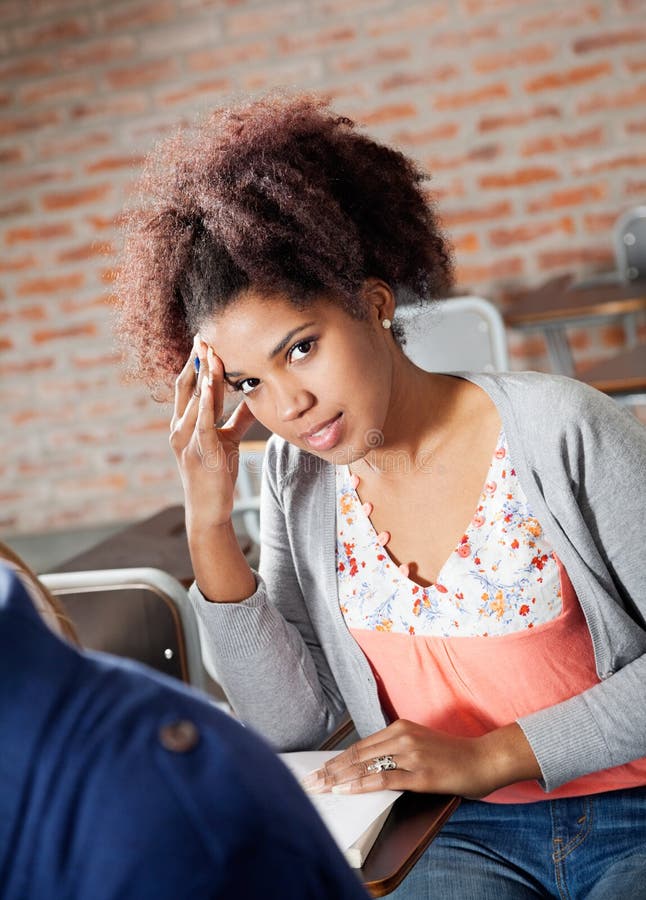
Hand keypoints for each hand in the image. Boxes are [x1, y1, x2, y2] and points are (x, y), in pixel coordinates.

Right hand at [169, 336, 256, 530]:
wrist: (208, 510)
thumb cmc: (216, 474)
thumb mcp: (227, 440)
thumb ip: (237, 418)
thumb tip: (253, 398)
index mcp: (184, 424)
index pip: (189, 386)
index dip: (196, 363)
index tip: (204, 341)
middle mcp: (179, 429)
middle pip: (187, 387)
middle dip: (195, 362)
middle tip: (204, 337)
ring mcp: (187, 441)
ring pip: (194, 401)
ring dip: (204, 376)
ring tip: (211, 353)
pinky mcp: (200, 452)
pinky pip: (203, 422)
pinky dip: (207, 401)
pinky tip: (212, 384)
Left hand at [301, 719, 539, 799]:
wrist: (484, 758)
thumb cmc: (453, 755)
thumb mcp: (420, 743)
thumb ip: (395, 750)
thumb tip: (368, 767)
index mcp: (400, 726)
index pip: (360, 745)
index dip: (336, 759)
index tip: (318, 769)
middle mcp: (402, 736)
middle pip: (357, 755)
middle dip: (330, 770)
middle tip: (309, 781)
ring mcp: (411, 754)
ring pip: (366, 766)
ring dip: (340, 778)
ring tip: (321, 787)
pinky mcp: (421, 774)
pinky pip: (385, 779)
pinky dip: (362, 785)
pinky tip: (347, 790)